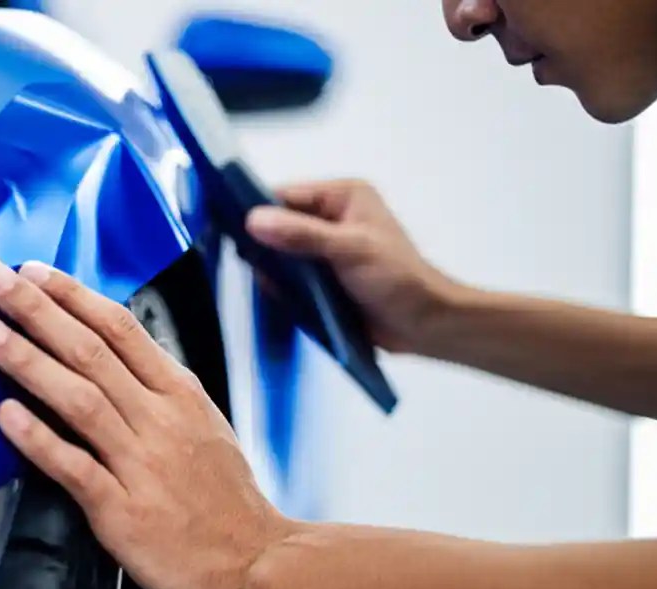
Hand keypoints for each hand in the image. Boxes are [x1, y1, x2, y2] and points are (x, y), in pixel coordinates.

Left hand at [0, 259, 294, 588]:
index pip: (120, 327)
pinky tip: (5, 415)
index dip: (71, 295)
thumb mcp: (204, 425)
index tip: (32, 271)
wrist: (256, 563)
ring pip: (78, 397)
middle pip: (90, 350)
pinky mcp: (122, 511)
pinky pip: (75, 467)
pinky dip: (39, 439)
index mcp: (179, 394)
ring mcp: (141, 463)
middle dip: (35, 308)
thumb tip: (118, 351)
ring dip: (26, 359)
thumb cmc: (225, 500)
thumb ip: (159, 388)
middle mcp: (159, 419)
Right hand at [246, 179, 461, 352]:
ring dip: (273, 269)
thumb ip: (301, 235)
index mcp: (343, 196)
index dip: (258, 210)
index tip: (230, 227)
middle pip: (280, 224)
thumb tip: (253, 220)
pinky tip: (276, 296)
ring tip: (265, 283)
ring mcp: (327, 250)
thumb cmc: (398, 279)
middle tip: (245, 261)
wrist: (425, 325)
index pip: (286, 195)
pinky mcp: (324, 278)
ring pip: (282, 253)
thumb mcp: (349, 249)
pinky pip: (291, 277)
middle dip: (264, 243)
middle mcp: (332, 217)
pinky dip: (282, 286)